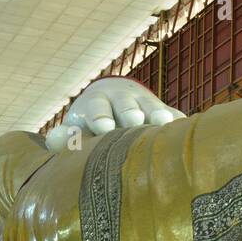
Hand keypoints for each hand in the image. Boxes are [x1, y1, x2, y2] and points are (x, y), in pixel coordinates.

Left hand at [45, 77, 183, 151]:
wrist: (115, 100)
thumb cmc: (90, 126)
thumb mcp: (77, 128)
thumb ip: (66, 137)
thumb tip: (54, 140)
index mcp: (97, 103)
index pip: (97, 108)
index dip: (100, 116)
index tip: (103, 126)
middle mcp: (122, 100)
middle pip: (126, 105)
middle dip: (129, 112)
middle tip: (133, 119)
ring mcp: (146, 105)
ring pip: (152, 108)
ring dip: (157, 115)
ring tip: (163, 123)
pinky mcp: (166, 113)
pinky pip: (175, 116)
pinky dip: (179, 123)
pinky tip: (187, 131)